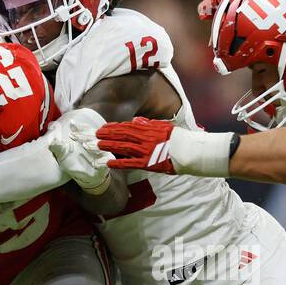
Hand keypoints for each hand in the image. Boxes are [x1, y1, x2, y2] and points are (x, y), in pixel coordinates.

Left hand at [50, 107, 112, 192]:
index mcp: (86, 137)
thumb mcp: (62, 154)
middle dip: (84, 134)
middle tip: (75, 135)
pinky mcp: (107, 163)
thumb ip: (57, 146)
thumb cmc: (72, 162)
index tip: (72, 124)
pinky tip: (94, 164)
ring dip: (94, 145)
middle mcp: (96, 142)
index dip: (79, 126)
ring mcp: (103, 152)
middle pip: (93, 134)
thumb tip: (51, 140)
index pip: (85, 128)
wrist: (83, 178)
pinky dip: (102, 162)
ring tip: (86, 146)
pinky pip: (107, 161)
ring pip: (102, 146)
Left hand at [87, 118, 233, 176]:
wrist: (191, 151)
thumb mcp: (163, 127)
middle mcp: (146, 138)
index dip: (114, 127)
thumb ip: (148, 123)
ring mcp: (146, 150)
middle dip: (108, 134)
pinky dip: (119, 163)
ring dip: (110, 146)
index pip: (128, 126)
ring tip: (97, 145)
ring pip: (124, 147)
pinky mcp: (149, 163)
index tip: (103, 127)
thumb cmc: (179, 140)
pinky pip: (131, 163)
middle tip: (95, 134)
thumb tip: (136, 120)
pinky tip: (109, 164)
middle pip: (123, 135)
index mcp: (149, 129)